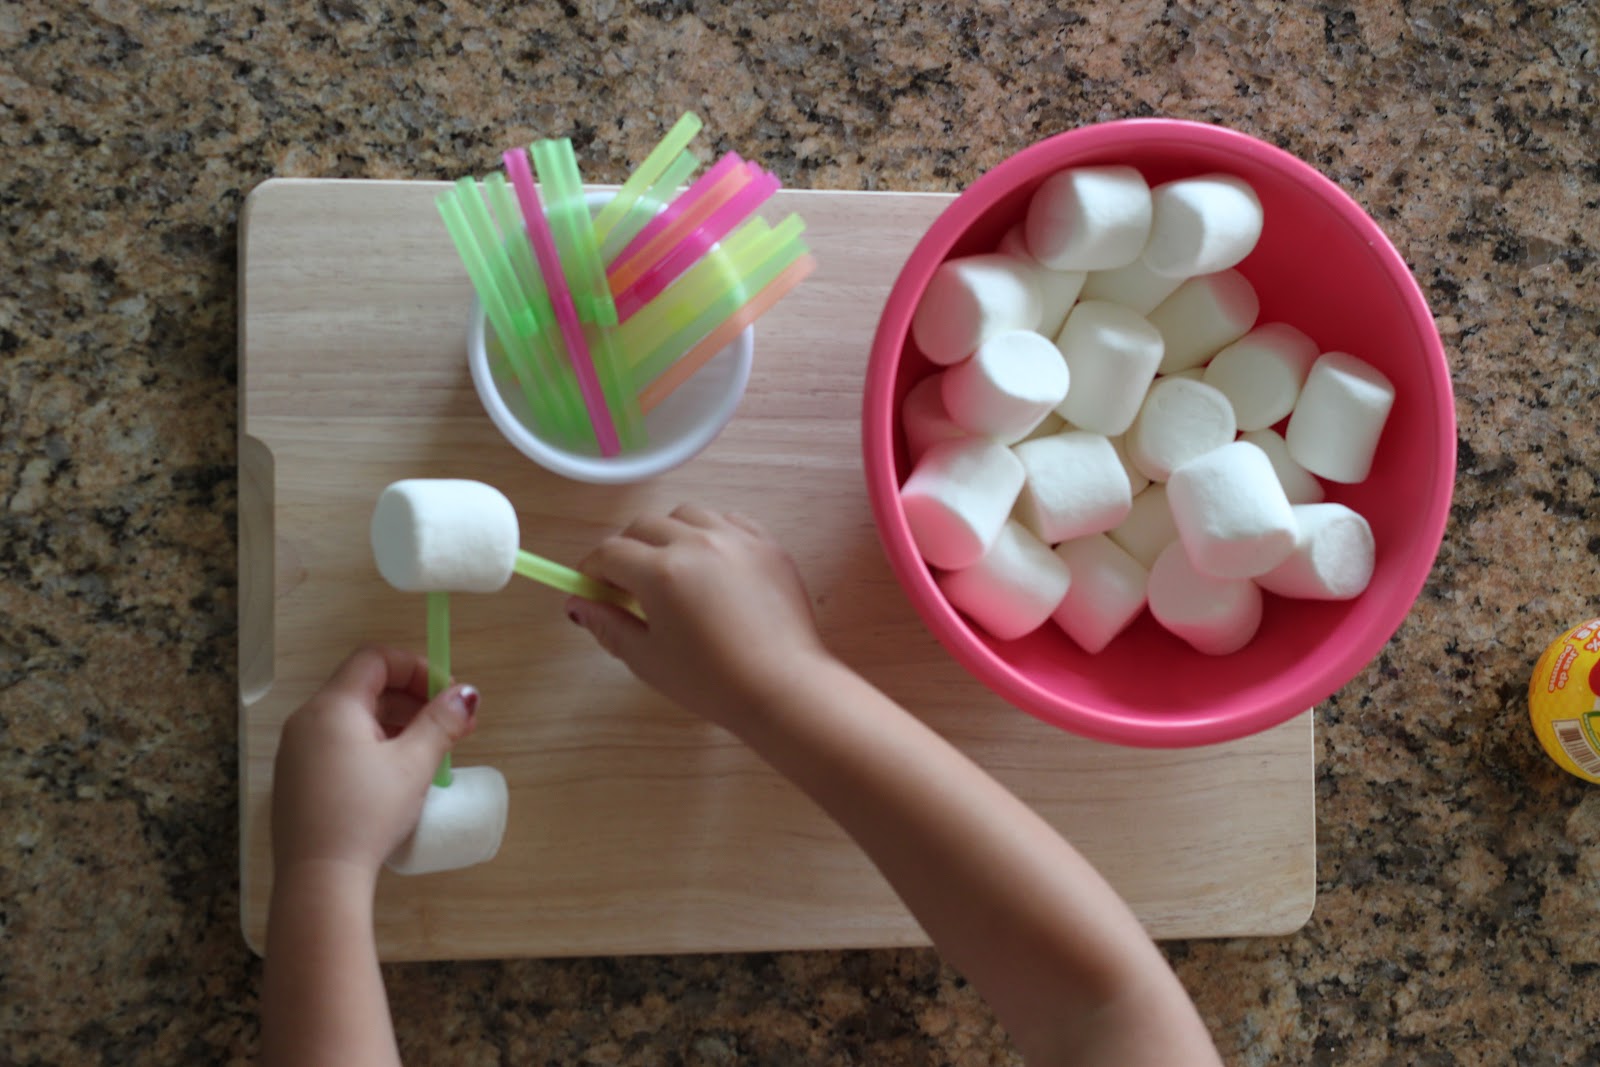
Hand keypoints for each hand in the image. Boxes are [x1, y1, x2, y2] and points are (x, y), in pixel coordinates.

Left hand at [271, 645, 478, 881]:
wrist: (319, 878)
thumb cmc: (367, 814)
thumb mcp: (414, 765)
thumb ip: (442, 722)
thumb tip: (466, 695)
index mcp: (333, 707)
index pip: (375, 659)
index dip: (416, 667)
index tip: (447, 694)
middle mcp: (307, 720)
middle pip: (364, 686)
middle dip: (411, 698)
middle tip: (449, 724)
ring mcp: (296, 751)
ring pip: (351, 717)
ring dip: (394, 722)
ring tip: (427, 752)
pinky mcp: (296, 780)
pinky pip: (337, 744)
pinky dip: (370, 745)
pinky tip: (394, 775)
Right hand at [567, 506, 832, 726]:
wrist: (783, 688)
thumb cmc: (711, 682)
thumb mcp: (648, 659)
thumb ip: (609, 625)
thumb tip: (579, 604)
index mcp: (661, 572)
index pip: (609, 553)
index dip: (592, 571)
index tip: (593, 589)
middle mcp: (697, 543)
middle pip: (644, 526)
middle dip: (627, 550)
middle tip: (629, 585)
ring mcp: (736, 538)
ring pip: (687, 515)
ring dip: (669, 535)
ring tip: (673, 570)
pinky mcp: (768, 544)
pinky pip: (729, 520)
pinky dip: (711, 532)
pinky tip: (712, 563)